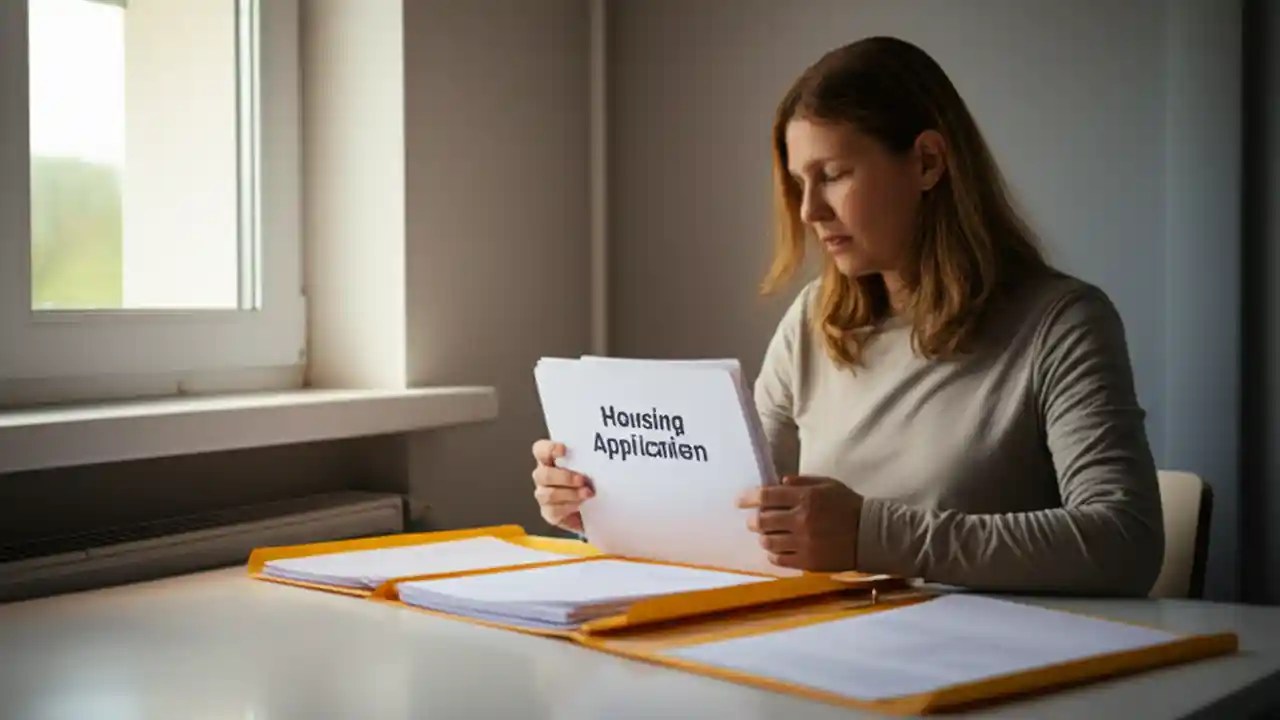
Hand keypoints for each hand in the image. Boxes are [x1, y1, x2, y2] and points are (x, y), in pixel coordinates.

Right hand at [531, 439, 593, 532]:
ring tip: (587, 494)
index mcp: (550, 460)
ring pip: (547, 494)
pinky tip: (581, 506)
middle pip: (542, 475)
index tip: (564, 449)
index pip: (540, 450)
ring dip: (570, 494)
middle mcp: (543, 477)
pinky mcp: (550, 513)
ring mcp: (544, 495)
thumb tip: (601, 453)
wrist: (597, 507)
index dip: (549, 449)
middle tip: (582, 479)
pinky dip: (569, 508)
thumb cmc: (591, 480)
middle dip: (564, 477)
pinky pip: (553, 511)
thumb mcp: (591, 467)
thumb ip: (588, 459)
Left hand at [737, 475, 862, 571]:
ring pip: (769, 541)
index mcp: (806, 498)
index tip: (739, 501)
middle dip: (754, 521)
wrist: (871, 534)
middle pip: (763, 520)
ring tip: (767, 536)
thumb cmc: (849, 505)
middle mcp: (801, 519)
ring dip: (764, 538)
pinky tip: (776, 551)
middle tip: (754, 521)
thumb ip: (803, 481)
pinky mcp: (808, 562)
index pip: (767, 496)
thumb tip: (780, 481)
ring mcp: (803, 542)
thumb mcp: (828, 485)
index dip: (749, 498)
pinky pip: (780, 560)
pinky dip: (773, 554)